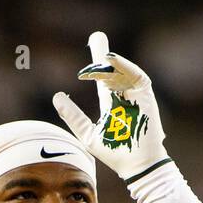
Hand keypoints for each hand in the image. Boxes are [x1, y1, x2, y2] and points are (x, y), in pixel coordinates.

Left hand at [52, 31, 168, 181]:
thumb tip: (57, 97)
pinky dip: (126, 66)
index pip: (102, 78)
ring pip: (123, 71)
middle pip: (113, 69)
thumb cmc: (114, 153)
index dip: (95, 65)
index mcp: (111, 103)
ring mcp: (135, 96)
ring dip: (111, 63)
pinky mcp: (146, 97)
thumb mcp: (87, 134)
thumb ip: (73, 116)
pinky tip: (113, 62)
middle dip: (104, 54)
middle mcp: (123, 96)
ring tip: (100, 59)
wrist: (136, 165)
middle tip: (96, 38)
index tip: (85, 62)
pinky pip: (137, 76)